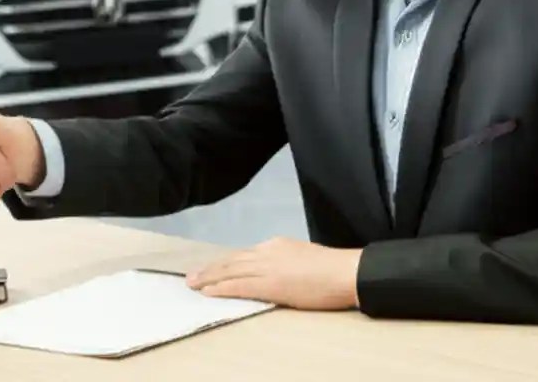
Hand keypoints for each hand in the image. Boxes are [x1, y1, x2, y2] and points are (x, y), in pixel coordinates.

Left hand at [186, 237, 362, 310]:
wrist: (345, 272)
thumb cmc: (332, 269)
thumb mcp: (302, 256)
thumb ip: (285, 261)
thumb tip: (277, 270)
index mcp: (276, 245)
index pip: (244, 254)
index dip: (226, 262)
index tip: (213, 268)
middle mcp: (267, 252)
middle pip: (232, 260)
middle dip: (211, 269)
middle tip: (192, 276)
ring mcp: (267, 267)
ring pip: (230, 271)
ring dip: (209, 278)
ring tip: (193, 284)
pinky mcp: (269, 284)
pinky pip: (239, 286)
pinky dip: (221, 288)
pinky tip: (208, 292)